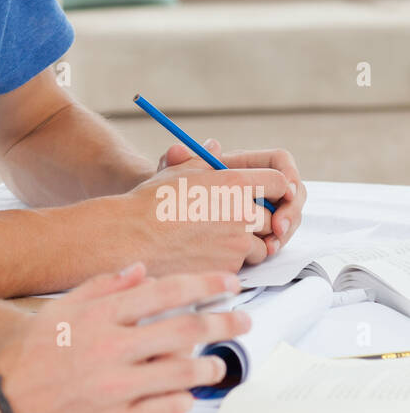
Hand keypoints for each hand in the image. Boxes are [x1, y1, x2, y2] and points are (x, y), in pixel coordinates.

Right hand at [0, 264, 251, 412]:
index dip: (204, 284)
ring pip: (182, 373)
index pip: (164, 292)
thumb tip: (140, 270)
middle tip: (243, 321)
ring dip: (208, 367)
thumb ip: (101, 287)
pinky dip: (183, 403)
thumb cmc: (29, 358)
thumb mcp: (59, 311)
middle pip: (183, 330)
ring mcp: (116, 388)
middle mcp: (111, 348)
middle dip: (222, 323)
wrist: (1, 409)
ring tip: (217, 365)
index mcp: (99, 316)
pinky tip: (186, 398)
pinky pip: (166, 411)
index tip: (230, 283)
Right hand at [108, 149, 292, 271]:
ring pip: (261, 244)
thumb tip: (215, 146)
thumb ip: (205, 159)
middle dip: (259, 220)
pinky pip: (242, 264)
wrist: (131, 236)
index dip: (277, 188)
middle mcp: (241, 212)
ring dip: (247, 243)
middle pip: (272, 217)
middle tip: (236, 220)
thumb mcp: (180, 171)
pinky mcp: (230, 266)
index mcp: (234, 182)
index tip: (269, 195)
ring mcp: (237, 242)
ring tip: (217, 237)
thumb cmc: (151, 201)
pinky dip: (231, 261)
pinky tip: (206, 253)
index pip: (280, 182)